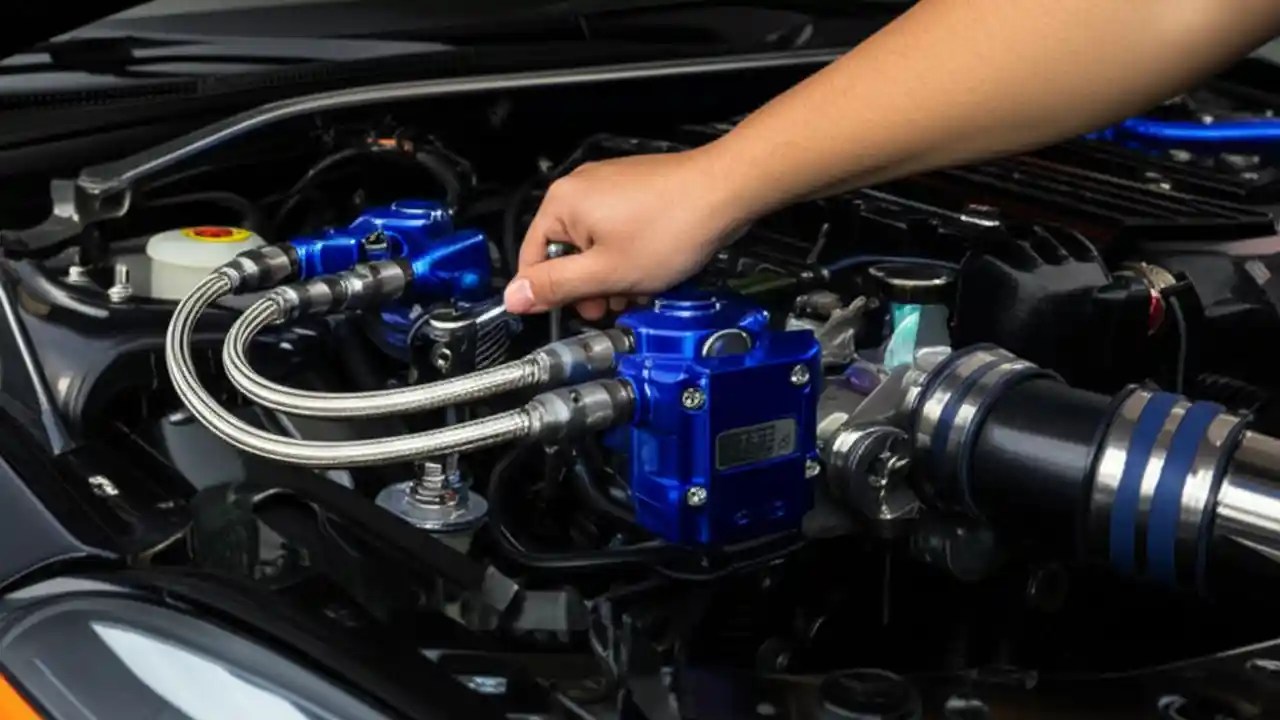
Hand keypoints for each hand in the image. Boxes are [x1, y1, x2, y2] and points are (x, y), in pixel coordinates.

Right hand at [503, 148, 750, 319]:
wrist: (724, 192)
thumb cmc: (671, 226)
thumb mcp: (606, 272)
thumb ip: (556, 287)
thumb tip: (514, 298)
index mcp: (561, 203)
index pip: (532, 258)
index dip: (550, 293)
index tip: (572, 312)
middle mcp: (580, 188)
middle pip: (566, 253)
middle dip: (590, 286)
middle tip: (613, 304)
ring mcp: (609, 185)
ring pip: (596, 246)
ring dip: (613, 275)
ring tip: (641, 287)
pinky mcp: (634, 189)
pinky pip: (618, 231)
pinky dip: (630, 255)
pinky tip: (653, 269)